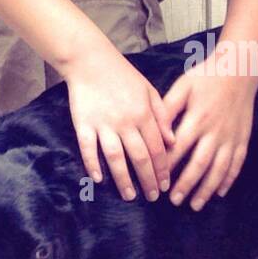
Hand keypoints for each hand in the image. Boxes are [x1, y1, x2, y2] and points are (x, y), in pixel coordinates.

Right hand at [64, 42, 175, 200]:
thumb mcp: (149, 90)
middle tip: (152, 197)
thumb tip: (173, 141)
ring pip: (115, 157)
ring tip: (130, 195)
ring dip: (123, 179)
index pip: (157, 148)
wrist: (90, 61)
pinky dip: (92, 164)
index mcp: (144, 114)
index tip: (165, 185)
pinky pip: (88, 148)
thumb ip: (162, 115)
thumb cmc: (123, 75)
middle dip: (148, 180)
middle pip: (139, 157)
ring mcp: (103, 124)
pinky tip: (99, 179)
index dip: (162, 169)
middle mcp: (125, 121)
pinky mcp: (83, 124)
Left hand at [160, 60, 257, 209]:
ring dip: (207, 188)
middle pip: (199, 164)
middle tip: (174, 201)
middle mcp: (215, 131)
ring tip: (195, 205)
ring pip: (219, 168)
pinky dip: (229, 179)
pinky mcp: (243, 138)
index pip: (179, 149)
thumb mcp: (183, 86)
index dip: (167, 167)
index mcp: (197, 118)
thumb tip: (159, 135)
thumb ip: (168, 109)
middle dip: (186, 184)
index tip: (156, 181)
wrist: (239, 69)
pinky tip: (220, 192)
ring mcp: (231, 137)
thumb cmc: (206, 77)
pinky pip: (237, 163)